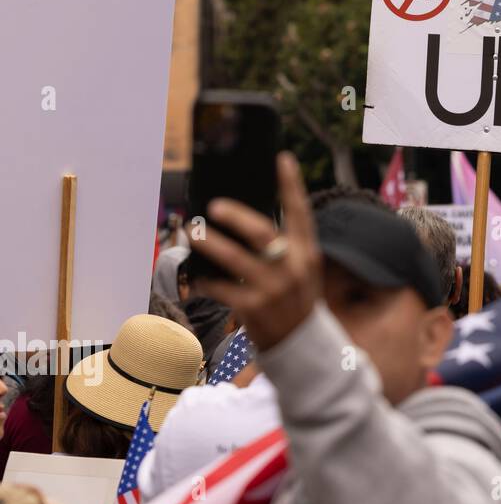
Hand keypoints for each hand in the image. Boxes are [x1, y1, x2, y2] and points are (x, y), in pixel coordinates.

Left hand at [190, 152, 322, 351]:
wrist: (301, 344)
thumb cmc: (296, 300)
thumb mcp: (301, 271)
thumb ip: (282, 247)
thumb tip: (243, 221)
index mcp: (306, 252)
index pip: (300, 212)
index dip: (292, 185)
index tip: (283, 159)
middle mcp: (292, 267)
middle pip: (261, 232)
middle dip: (236, 217)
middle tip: (214, 206)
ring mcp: (273, 288)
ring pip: (235, 259)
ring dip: (210, 244)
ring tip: (192, 234)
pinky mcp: (254, 308)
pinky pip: (222, 288)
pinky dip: (207, 281)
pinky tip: (199, 277)